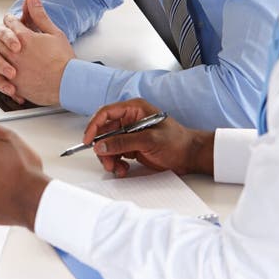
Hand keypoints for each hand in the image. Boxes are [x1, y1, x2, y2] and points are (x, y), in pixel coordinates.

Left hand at [0, 0, 74, 104]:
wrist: (68, 83)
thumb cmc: (63, 60)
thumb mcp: (54, 32)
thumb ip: (39, 15)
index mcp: (24, 38)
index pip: (8, 21)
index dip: (9, 20)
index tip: (11, 22)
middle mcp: (14, 53)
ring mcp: (12, 69)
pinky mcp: (12, 84)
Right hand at [83, 98, 213, 178]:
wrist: (190, 156)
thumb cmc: (177, 141)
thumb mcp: (149, 140)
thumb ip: (123, 142)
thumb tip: (102, 145)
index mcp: (134, 109)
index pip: (106, 113)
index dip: (94, 126)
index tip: (88, 140)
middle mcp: (130, 120)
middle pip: (104, 131)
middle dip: (103, 147)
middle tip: (106, 161)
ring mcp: (130, 134)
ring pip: (108, 145)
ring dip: (109, 158)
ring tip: (117, 168)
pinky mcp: (132, 147)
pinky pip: (116, 154)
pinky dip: (116, 163)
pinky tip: (123, 169)